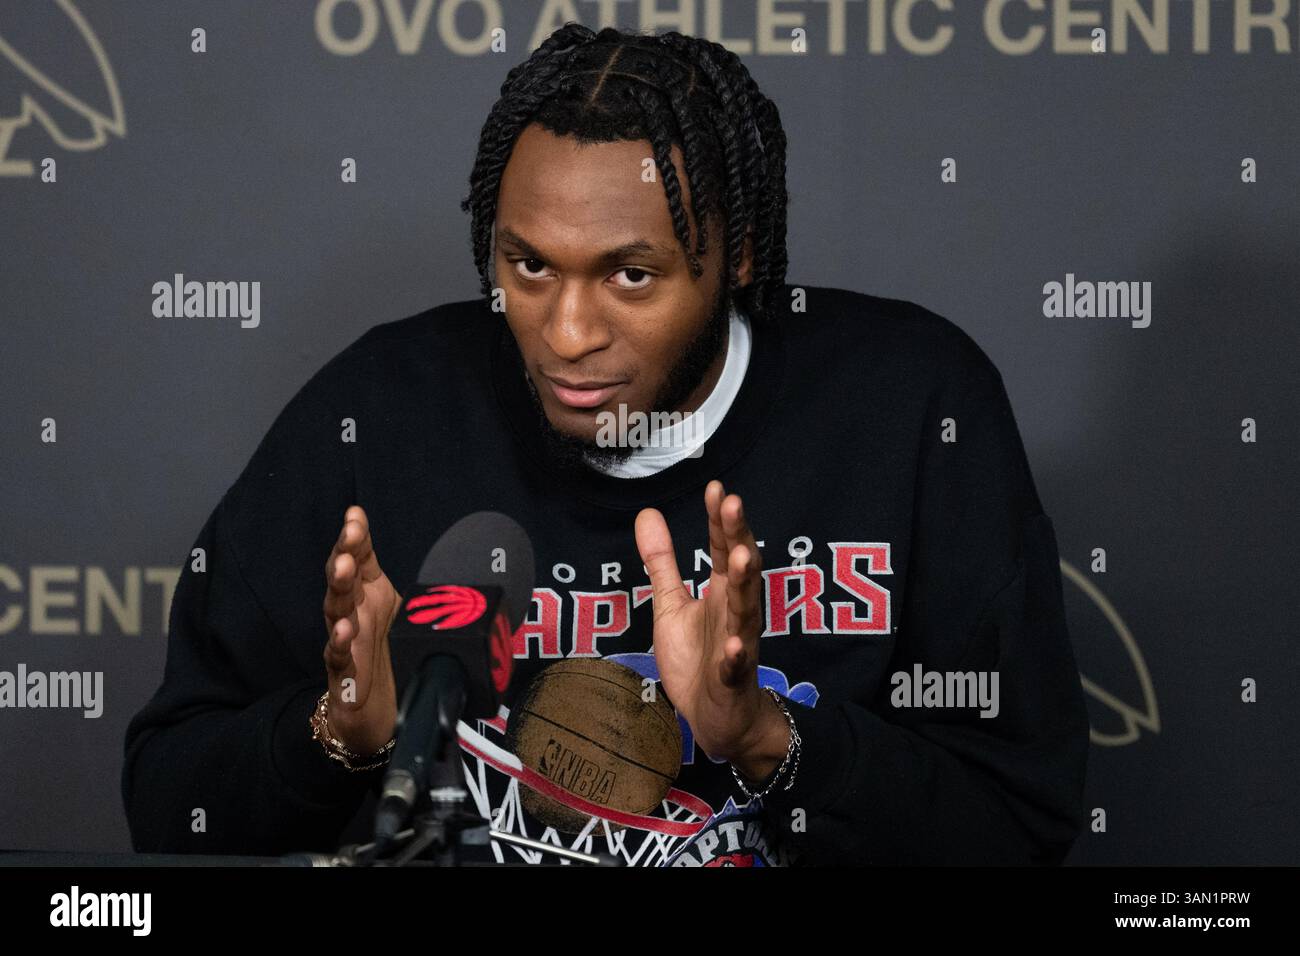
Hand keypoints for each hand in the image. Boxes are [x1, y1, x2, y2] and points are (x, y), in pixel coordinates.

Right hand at [321, 505, 399, 754]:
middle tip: (350, 536)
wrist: (370, 709)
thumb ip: (402, 578)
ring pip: (337, 611)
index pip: (359, 559)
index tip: (355, 514)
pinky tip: (342, 631)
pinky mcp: (343, 674)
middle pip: (344, 580)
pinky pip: (337, 657)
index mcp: (367, 594)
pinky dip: (338, 643)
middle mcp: (351, 612)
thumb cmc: (380, 651)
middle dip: (346, 554)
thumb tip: (417, 546)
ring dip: (339, 589)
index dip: (356, 537)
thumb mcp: (397, 608)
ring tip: (344, 569)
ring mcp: (344, 641)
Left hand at [634, 480, 781, 765]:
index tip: (716, 489)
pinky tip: (735, 646)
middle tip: (733, 504)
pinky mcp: (731, 681)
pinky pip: (735, 668)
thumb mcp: (671, 605)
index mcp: (722, 593)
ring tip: (742, 556)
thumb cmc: (698, 659)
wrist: (717, 719)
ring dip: (744, 584)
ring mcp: (737, 646)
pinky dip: (736, 657)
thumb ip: (662, 562)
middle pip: (740, 570)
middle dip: (737, 537)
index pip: (723, 548)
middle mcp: (735, 613)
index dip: (719, 520)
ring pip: (745, 612)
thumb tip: (646, 513)